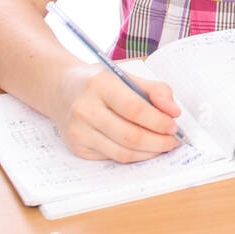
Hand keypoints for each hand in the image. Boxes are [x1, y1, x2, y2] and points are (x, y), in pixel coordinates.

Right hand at [54, 63, 182, 161]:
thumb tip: (174, 112)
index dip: (158, 121)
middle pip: (130, 136)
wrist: (60, 89)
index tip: (173, 125)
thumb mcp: (127, 76)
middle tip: (173, 140)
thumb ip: (156, 90)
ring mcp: (79, 131)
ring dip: (149, 153)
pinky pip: (113, 157)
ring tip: (163, 145)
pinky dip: (134, 156)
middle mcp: (85, 109)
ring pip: (122, 152)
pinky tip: (144, 148)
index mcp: (100, 85)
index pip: (135, 109)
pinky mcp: (78, 147)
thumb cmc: (99, 82)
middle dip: (159, 141)